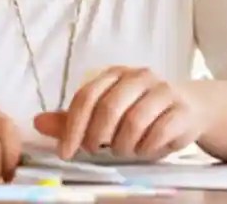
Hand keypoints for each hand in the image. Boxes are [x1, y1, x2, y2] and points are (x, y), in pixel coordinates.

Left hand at [34, 67, 208, 160]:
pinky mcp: (182, 109)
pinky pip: (159, 132)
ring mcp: (163, 91)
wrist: (189, 109)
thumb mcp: (105, 117)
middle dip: (96, 137)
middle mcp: (139, 77)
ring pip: (134, 122)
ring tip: (124, 149)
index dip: (72, 127)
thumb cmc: (142, 113)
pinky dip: (146, 147)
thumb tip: (38, 122)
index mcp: (115, 75)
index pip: (86, 97)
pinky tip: (144, 149)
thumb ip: (74, 120)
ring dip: (123, 144)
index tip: (65, 152)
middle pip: (109, 107)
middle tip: (95, 151)